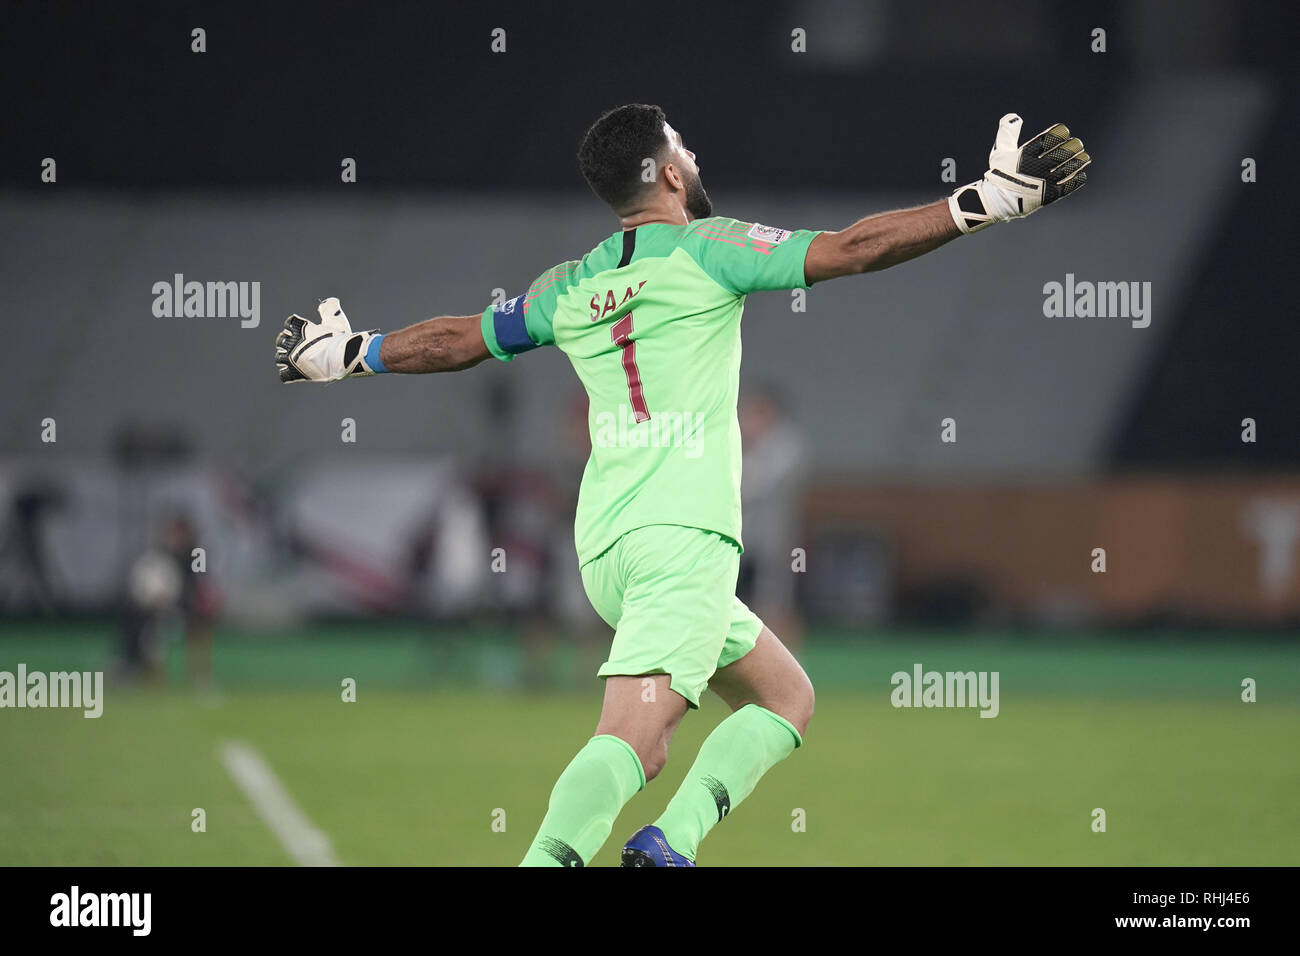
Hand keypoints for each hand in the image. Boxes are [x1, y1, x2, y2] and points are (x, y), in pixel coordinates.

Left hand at [275, 297, 379, 382]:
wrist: (343, 357)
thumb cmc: (340, 338)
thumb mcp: (335, 320)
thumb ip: (329, 309)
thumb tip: (331, 301)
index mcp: (299, 328)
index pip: (289, 323)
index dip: (295, 327)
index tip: (304, 332)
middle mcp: (291, 342)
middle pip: (280, 340)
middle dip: (288, 343)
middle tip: (298, 347)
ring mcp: (291, 358)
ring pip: (279, 358)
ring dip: (286, 358)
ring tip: (295, 361)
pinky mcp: (294, 373)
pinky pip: (284, 375)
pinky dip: (288, 375)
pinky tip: (296, 373)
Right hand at [949, 114, 1089, 233]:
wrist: (997, 202)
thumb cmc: (1000, 174)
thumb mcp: (1000, 151)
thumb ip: (1007, 132)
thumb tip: (1015, 116)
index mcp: (1024, 156)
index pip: (1047, 140)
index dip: (1059, 133)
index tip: (1064, 131)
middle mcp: (1036, 168)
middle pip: (1061, 154)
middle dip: (1072, 146)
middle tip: (1078, 143)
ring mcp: (1044, 183)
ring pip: (1068, 169)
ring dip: (1079, 161)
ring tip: (1084, 157)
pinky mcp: (1049, 196)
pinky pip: (1068, 186)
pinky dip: (1077, 178)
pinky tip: (1080, 173)